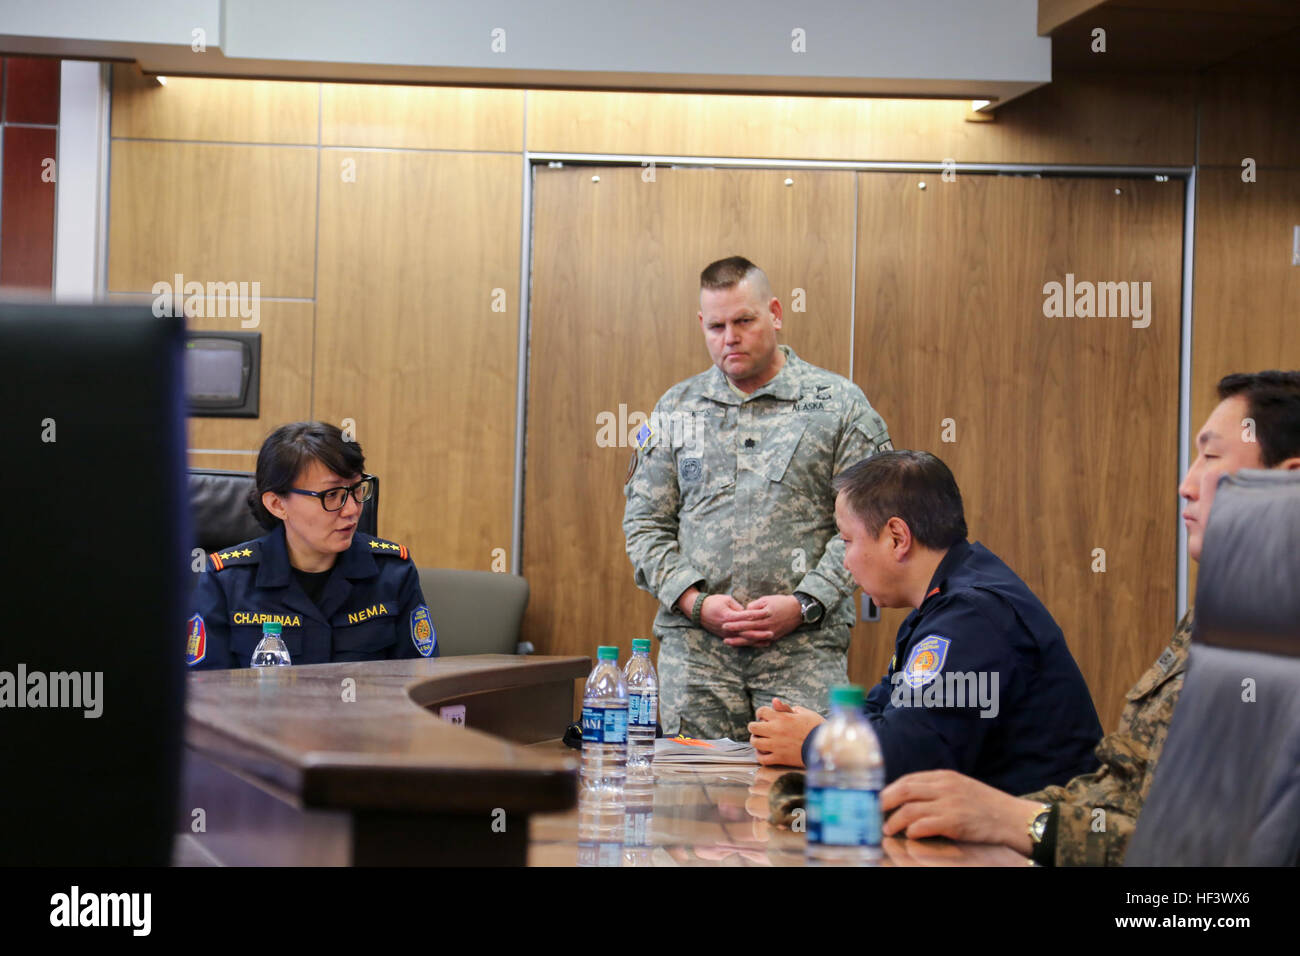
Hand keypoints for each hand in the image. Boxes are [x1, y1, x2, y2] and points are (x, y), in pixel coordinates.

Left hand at [720, 594, 802, 646]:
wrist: (798, 610)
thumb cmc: (781, 602)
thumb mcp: (767, 599)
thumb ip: (755, 605)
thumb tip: (745, 610)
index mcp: (764, 615)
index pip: (747, 620)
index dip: (735, 622)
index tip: (725, 623)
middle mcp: (767, 626)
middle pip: (748, 630)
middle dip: (735, 632)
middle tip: (723, 633)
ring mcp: (770, 633)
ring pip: (753, 639)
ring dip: (740, 641)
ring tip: (729, 642)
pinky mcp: (774, 637)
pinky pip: (760, 642)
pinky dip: (751, 644)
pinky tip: (743, 645)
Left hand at [748, 697, 824, 767]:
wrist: (825, 746)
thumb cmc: (816, 727)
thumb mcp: (803, 713)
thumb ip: (786, 708)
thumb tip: (775, 701)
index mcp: (781, 718)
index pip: (761, 711)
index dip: (761, 713)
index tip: (765, 716)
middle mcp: (775, 730)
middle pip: (753, 727)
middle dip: (755, 726)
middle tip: (762, 729)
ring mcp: (776, 745)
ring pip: (755, 742)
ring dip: (756, 740)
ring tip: (762, 741)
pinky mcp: (780, 758)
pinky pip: (762, 759)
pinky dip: (760, 756)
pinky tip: (764, 752)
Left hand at [879, 769, 1045, 856]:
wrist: (1012, 817)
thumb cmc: (986, 806)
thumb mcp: (960, 788)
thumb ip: (937, 789)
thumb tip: (909, 798)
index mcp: (944, 776)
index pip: (908, 780)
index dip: (889, 790)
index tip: (878, 801)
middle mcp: (944, 786)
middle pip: (904, 790)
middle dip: (884, 802)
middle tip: (873, 813)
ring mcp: (949, 803)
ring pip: (910, 809)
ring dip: (894, 820)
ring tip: (887, 829)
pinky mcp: (955, 821)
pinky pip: (924, 824)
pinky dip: (912, 830)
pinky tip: (908, 835)